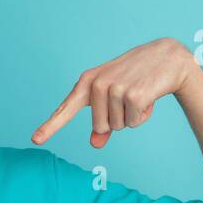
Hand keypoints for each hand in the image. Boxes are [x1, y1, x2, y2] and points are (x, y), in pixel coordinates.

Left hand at [30, 37, 196, 147]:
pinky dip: (144, 115)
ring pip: (118, 126)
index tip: (35, 140)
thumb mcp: (115, 96)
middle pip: (100, 126)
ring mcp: (114, 88)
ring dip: (132, 116)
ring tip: (140, 93)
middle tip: (130, 96)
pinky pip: (134, 123)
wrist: (168, 57)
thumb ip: (102, 121)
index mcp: (88, 82)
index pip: (66, 108)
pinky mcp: (133, 95)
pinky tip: (149, 96)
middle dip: (118, 119)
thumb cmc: (137, 77)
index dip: (50, 126)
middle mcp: (97, 84)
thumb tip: (94, 144)